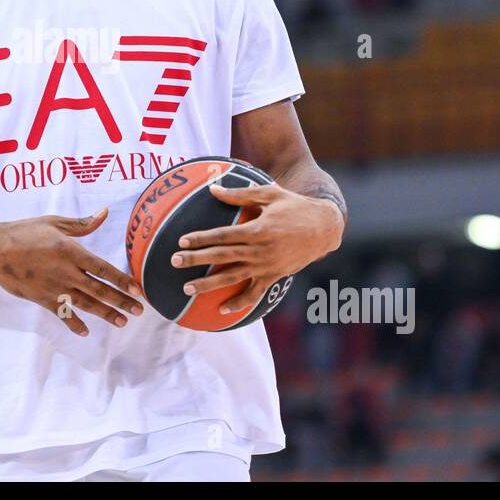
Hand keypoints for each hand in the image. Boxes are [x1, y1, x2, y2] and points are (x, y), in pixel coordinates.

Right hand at [0, 208, 144, 336]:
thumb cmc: (24, 231)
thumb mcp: (54, 222)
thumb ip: (82, 223)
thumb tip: (104, 213)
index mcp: (71, 251)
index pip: (103, 268)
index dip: (122, 280)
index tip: (137, 290)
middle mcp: (66, 272)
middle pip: (99, 290)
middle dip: (121, 301)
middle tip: (139, 310)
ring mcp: (54, 288)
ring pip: (86, 304)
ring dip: (106, 314)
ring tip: (122, 321)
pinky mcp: (42, 298)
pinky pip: (62, 314)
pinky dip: (74, 323)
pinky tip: (86, 331)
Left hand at [172, 182, 343, 314]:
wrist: (324, 228)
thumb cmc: (295, 206)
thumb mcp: (270, 194)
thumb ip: (239, 195)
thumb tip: (212, 189)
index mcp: (257, 229)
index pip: (223, 235)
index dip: (201, 238)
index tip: (182, 241)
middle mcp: (260, 250)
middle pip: (222, 257)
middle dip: (196, 260)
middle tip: (174, 262)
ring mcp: (267, 266)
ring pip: (233, 277)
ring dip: (209, 285)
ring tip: (187, 288)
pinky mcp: (274, 276)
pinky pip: (254, 293)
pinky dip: (239, 302)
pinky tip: (221, 310)